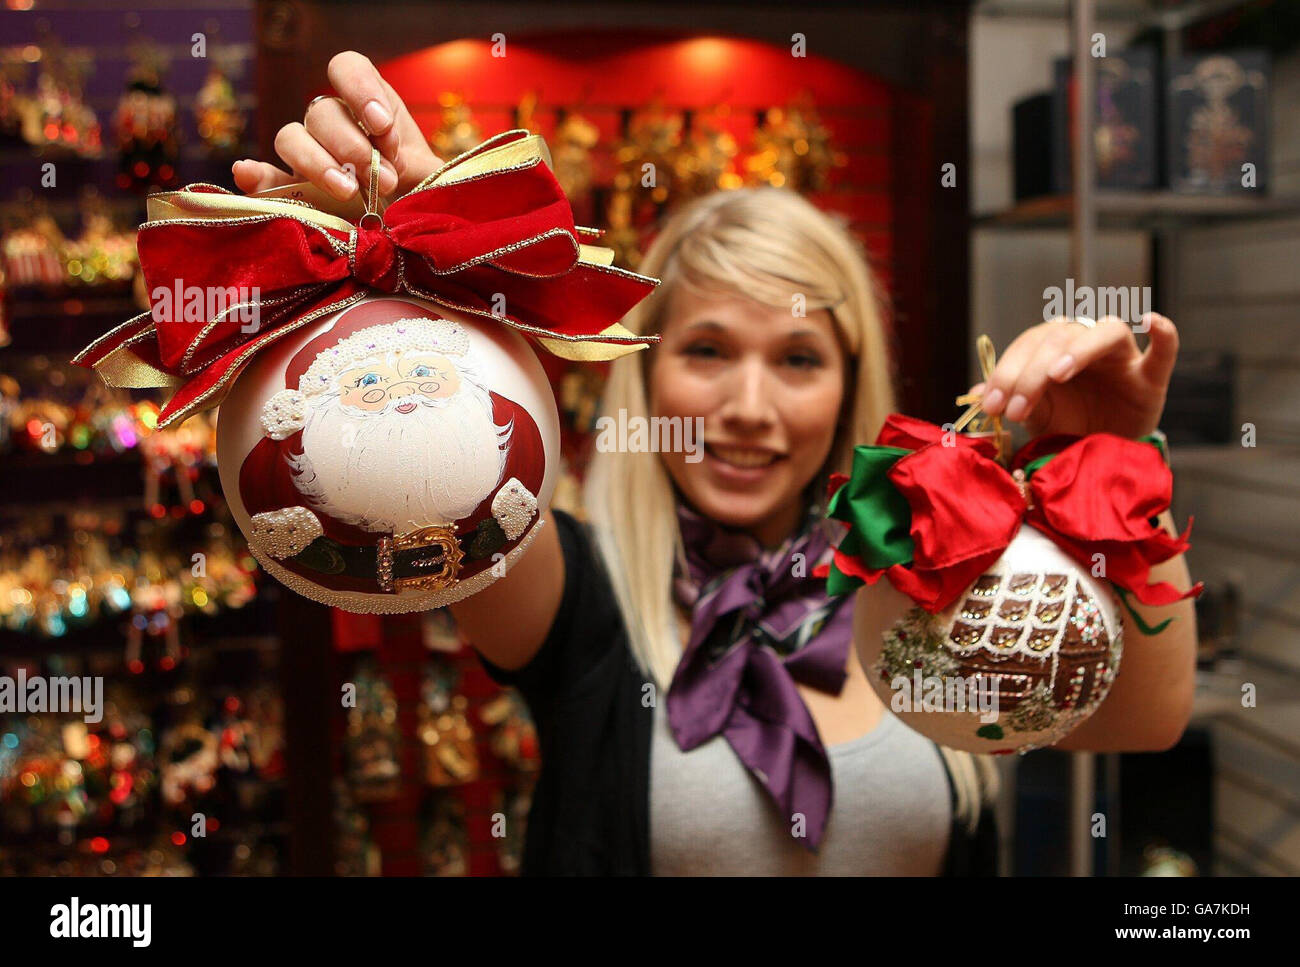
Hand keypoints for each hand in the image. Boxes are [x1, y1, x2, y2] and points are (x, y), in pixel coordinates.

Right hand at [231, 51, 441, 202]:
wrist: (411, 229)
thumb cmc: (421, 196)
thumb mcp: (431, 177)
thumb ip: (424, 170)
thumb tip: (412, 175)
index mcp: (367, 104)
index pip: (347, 68)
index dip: (359, 90)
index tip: (381, 125)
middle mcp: (333, 122)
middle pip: (321, 113)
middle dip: (353, 148)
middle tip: (383, 179)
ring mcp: (308, 154)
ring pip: (292, 138)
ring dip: (318, 164)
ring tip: (348, 192)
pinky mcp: (292, 188)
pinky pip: (267, 177)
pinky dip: (256, 176)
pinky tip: (249, 175)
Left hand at [969, 314, 1179, 439]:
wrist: (1104, 453)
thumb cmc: (1070, 426)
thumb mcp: (1036, 416)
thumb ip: (1010, 402)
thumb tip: (972, 393)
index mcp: (1054, 348)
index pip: (1028, 345)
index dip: (1006, 372)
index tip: (991, 404)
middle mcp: (1087, 344)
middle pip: (1060, 339)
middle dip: (1031, 374)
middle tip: (1016, 410)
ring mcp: (1122, 358)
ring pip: (1105, 334)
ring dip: (1079, 350)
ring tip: (1057, 374)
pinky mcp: (1151, 378)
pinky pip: (1164, 351)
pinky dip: (1163, 333)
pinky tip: (1151, 321)